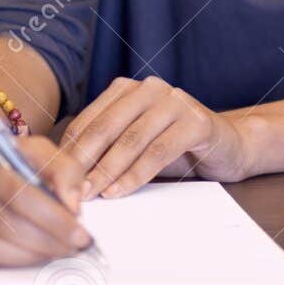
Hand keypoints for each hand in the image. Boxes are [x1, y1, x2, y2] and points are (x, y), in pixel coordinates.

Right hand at [0, 119, 90, 265]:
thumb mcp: (34, 146)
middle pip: (3, 220)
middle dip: (46, 239)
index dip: (51, 217)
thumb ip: (61, 169)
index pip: (16, 192)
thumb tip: (72, 205)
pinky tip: (30, 254)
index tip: (79, 232)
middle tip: (72, 246)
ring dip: (29, 253)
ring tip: (55, 251)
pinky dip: (8, 258)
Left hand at [61, 75, 254, 196]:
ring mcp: (173, 101)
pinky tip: (121, 190)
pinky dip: (136, 174)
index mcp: (125, 90)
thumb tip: (66, 177)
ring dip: (108, 171)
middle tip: (69, 190)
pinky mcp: (195, 121)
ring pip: (131, 140)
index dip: (68, 152)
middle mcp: (147, 89)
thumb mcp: (135, 145)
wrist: (229, 146)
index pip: (87, 121)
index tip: (54, 179)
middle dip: (84, 162)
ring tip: (92, 195)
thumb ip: (106, 151)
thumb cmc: (175, 147)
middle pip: (105, 128)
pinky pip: (158, 151)